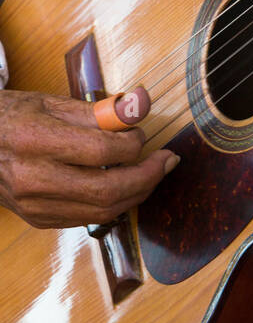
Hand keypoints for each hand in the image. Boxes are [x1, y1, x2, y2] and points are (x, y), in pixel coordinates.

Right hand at [0, 89, 177, 229]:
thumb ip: (98, 111)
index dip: (133, 144)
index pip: (101, 151)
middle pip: (106, 190)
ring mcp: (34, 205)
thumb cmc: (11, 117)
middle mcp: (33, 178)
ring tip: (153, 173)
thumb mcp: (50, 102)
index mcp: (35, 141)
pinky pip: (87, 218)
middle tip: (167, 161)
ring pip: (102, 211)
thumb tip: (140, 107)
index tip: (143, 133)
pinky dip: (113, 203)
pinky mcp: (38, 220)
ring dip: (137, 194)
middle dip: (147, 177)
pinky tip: (125, 186)